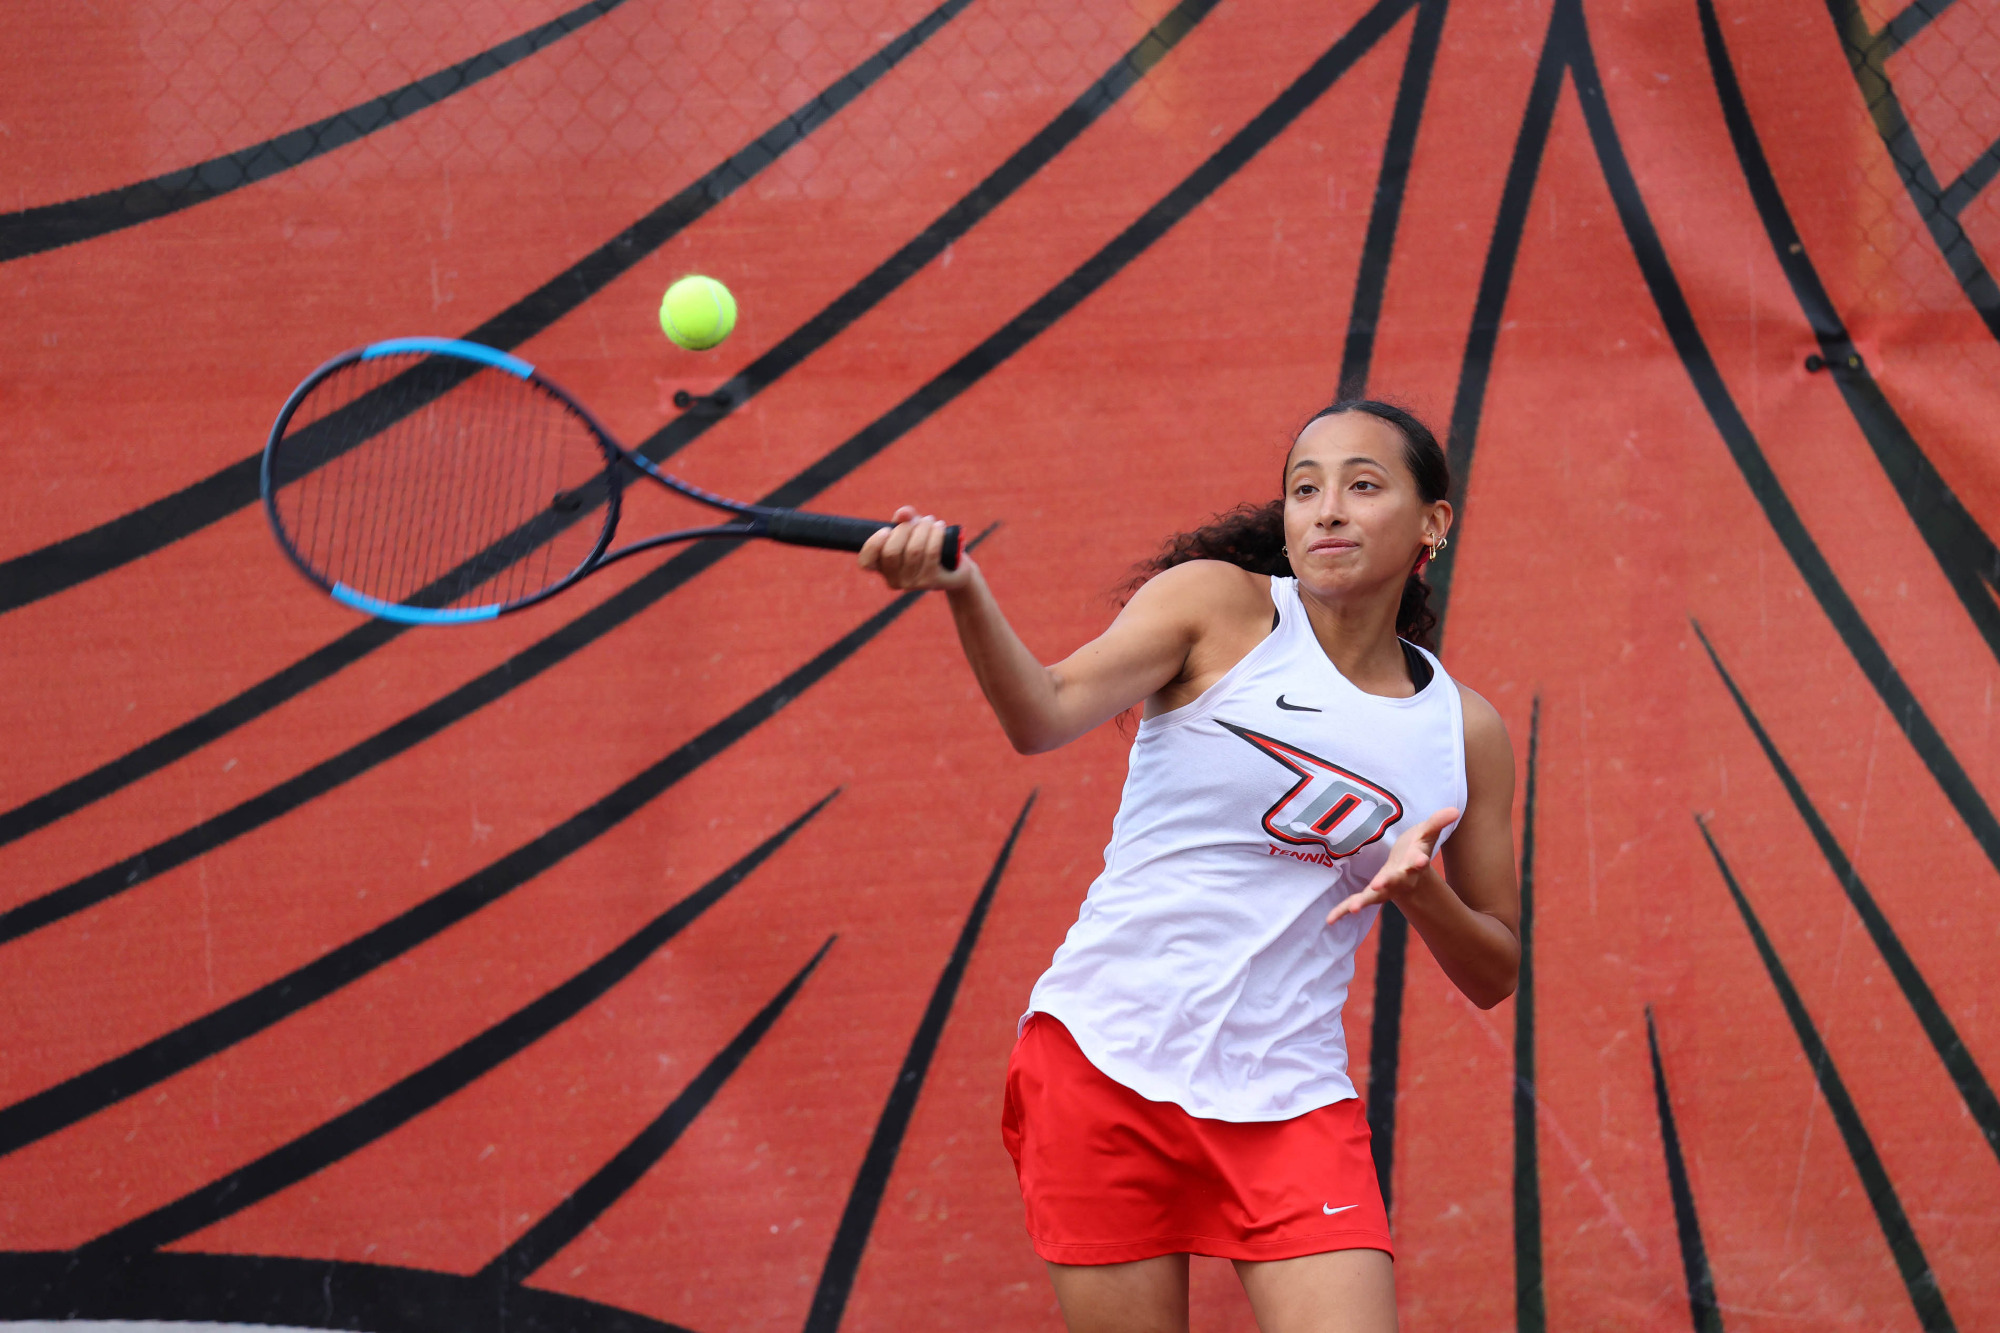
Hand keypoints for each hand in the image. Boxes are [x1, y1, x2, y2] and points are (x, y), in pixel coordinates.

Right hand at [858, 505, 974, 591]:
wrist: (955, 568)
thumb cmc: (927, 546)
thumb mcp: (912, 530)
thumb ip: (904, 519)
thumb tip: (903, 513)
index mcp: (882, 568)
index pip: (865, 562)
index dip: (873, 544)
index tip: (886, 530)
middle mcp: (894, 580)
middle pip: (891, 552)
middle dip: (905, 529)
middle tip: (917, 521)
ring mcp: (912, 583)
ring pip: (914, 550)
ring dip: (923, 529)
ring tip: (930, 521)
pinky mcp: (931, 581)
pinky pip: (931, 553)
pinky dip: (935, 535)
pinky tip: (939, 527)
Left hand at [1326, 807, 1458, 924]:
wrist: (1410, 868)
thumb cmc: (1416, 847)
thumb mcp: (1427, 833)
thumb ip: (1438, 823)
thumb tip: (1455, 811)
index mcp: (1414, 862)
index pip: (1417, 860)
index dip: (1418, 860)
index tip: (1420, 861)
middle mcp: (1401, 878)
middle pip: (1395, 880)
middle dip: (1388, 881)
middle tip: (1379, 885)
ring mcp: (1386, 887)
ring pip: (1375, 896)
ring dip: (1365, 901)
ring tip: (1354, 908)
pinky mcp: (1372, 892)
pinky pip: (1357, 901)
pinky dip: (1343, 910)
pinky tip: (1330, 920)